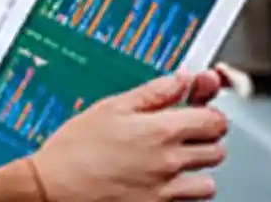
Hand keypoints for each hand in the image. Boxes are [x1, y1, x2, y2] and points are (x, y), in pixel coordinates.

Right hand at [29, 73, 228, 201]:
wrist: (53, 189)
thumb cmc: (75, 149)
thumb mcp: (111, 107)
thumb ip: (153, 92)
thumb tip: (181, 80)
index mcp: (161, 130)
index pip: (214, 121)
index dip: (208, 114)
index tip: (197, 113)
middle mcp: (170, 162)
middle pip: (217, 151)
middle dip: (204, 141)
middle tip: (183, 136)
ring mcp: (166, 191)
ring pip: (208, 183)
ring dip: (197, 172)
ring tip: (173, 164)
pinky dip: (182, 195)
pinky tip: (162, 184)